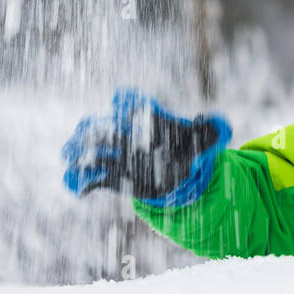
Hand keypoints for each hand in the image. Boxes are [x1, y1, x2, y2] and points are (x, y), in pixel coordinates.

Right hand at [61, 88, 230, 206]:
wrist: (176, 172)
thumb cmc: (188, 149)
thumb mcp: (205, 141)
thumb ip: (213, 130)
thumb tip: (223, 124)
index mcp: (147, 121)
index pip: (134, 104)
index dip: (128, 103)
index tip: (123, 102)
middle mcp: (127, 134)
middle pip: (103, 126)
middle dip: (93, 130)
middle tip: (85, 134)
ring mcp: (116, 155)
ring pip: (90, 150)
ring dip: (78, 152)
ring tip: (70, 160)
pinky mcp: (112, 177)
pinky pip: (92, 178)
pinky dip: (81, 183)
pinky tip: (78, 190)